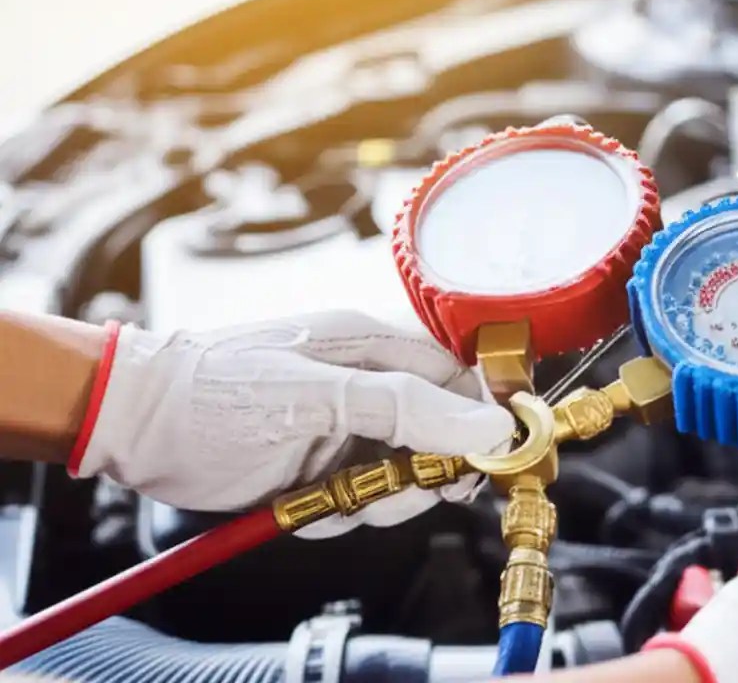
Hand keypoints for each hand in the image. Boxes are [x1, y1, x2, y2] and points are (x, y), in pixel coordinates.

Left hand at [71, 311, 513, 538]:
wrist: (128, 426)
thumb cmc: (211, 394)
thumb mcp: (313, 399)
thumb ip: (404, 407)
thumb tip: (487, 423)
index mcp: (370, 346)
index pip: (456, 379)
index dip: (478, 419)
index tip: (485, 459)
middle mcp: (364, 384)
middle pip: (437, 433)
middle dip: (422, 473)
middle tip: (394, 491)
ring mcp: (342, 425)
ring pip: (402, 474)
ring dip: (378, 500)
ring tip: (335, 500)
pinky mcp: (320, 464)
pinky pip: (361, 499)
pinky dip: (342, 514)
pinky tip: (304, 505)